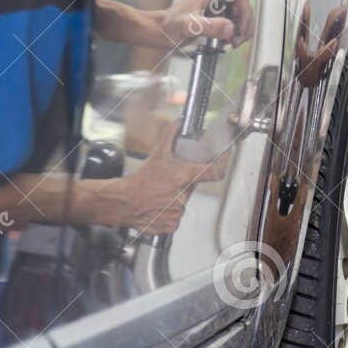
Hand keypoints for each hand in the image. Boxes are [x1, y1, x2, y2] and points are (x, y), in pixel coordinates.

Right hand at [99, 134, 229, 235]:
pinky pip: (176, 218)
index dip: (222, 165)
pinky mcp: (172, 224)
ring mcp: (178, 212)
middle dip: (183, 185)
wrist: (124, 202)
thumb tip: (178, 123)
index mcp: (183, 177)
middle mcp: (183, 196)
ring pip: (183, 203)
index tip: (223, 162)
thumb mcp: (157, 154)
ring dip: (175, 199)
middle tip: (170, 182)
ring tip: (161, 195)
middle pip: (191, 188)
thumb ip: (169, 136)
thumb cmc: (140, 181)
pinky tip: (158, 206)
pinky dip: (168, 213)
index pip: (214, 171)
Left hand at [156, 0, 253, 49]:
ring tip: (232, 42)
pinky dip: (233, 31)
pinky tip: (226, 41)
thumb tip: (230, 28)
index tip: (240, 28)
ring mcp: (216, 2)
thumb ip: (210, 26)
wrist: (160, 31)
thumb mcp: (189, 27)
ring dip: (240, 29)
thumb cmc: (169, 26)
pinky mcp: (215, 11)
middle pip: (242, 4)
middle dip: (243, 23)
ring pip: (239, 12)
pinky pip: (232, 19)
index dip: (244, 12)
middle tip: (237, 39)